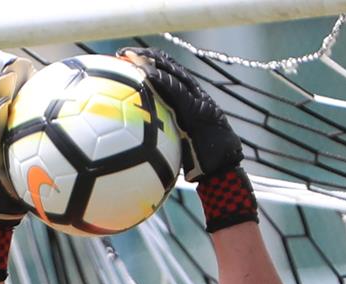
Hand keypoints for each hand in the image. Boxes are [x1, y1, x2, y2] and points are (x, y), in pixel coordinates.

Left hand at [119, 47, 242, 180]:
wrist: (222, 167)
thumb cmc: (201, 162)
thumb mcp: (178, 145)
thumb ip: (163, 135)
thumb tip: (138, 142)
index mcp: (190, 100)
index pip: (168, 74)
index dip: (150, 63)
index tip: (127, 59)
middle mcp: (194, 94)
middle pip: (168, 67)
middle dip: (146, 56)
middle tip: (123, 53)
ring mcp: (197, 99)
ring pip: (172, 72)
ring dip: (149, 62)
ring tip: (129, 57)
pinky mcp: (197, 108)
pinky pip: (175, 90)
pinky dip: (159, 79)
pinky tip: (143, 74)